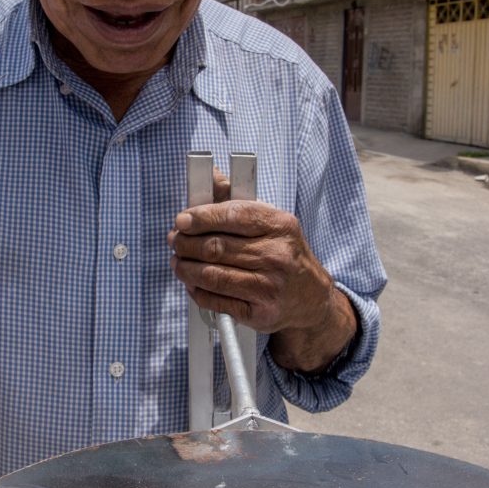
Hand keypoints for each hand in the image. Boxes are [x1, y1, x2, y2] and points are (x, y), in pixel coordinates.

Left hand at [168, 194, 356, 373]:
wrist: (311, 297)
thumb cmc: (284, 254)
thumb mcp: (271, 221)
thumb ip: (237, 199)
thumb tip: (210, 175)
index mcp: (280, 226)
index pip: (233, 215)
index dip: (201, 217)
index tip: (182, 220)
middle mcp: (276, 256)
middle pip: (216, 247)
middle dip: (186, 244)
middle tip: (176, 241)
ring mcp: (269, 286)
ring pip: (212, 275)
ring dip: (186, 268)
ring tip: (178, 262)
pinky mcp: (260, 312)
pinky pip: (217, 301)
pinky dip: (197, 292)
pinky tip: (192, 284)